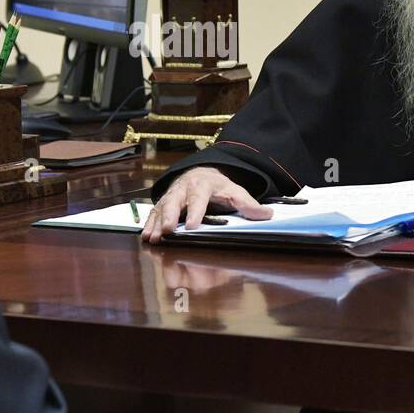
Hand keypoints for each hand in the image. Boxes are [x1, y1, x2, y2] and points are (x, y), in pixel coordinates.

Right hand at [141, 166, 272, 244]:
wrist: (200, 174)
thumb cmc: (218, 187)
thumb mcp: (234, 192)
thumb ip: (248, 204)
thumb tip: (267, 214)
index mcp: (201, 185)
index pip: (198, 198)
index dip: (195, 212)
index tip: (191, 226)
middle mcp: (182, 189)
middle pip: (174, 202)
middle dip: (169, 216)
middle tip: (167, 231)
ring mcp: (170, 197)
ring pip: (160, 209)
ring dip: (156, 224)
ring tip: (153, 238)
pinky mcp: (162, 204)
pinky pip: (153, 214)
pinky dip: (148, 225)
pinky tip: (146, 237)